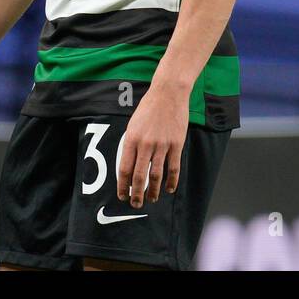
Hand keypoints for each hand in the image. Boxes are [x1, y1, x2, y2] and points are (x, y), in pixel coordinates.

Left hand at [117, 83, 189, 206]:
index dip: (122, 185)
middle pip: (139, 176)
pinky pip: (173, 168)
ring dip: (153, 191)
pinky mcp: (176, 144)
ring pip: (156, 175)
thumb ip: (131, 144)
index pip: (124, 168)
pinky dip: (171, 181)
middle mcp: (145, 144)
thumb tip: (129, 166)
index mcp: (131, 139)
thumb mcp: (133, 124)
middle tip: (135, 204)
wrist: (168, 94)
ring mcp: (162, 145)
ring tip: (151, 199)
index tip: (122, 195)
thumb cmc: (149, 108)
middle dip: (136, 194)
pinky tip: (169, 189)